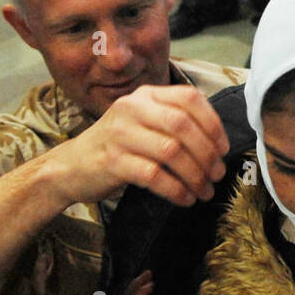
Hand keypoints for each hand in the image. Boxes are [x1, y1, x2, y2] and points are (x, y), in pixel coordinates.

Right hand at [49, 84, 228, 208]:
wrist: (71, 166)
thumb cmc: (118, 146)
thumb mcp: (143, 122)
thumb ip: (174, 122)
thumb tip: (218, 144)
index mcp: (146, 95)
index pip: (189, 98)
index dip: (213, 124)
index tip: (223, 149)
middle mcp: (132, 108)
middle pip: (183, 126)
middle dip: (207, 154)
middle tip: (217, 174)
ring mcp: (120, 134)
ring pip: (171, 152)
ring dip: (195, 176)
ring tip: (204, 191)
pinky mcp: (112, 161)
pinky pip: (154, 175)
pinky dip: (176, 190)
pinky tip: (185, 199)